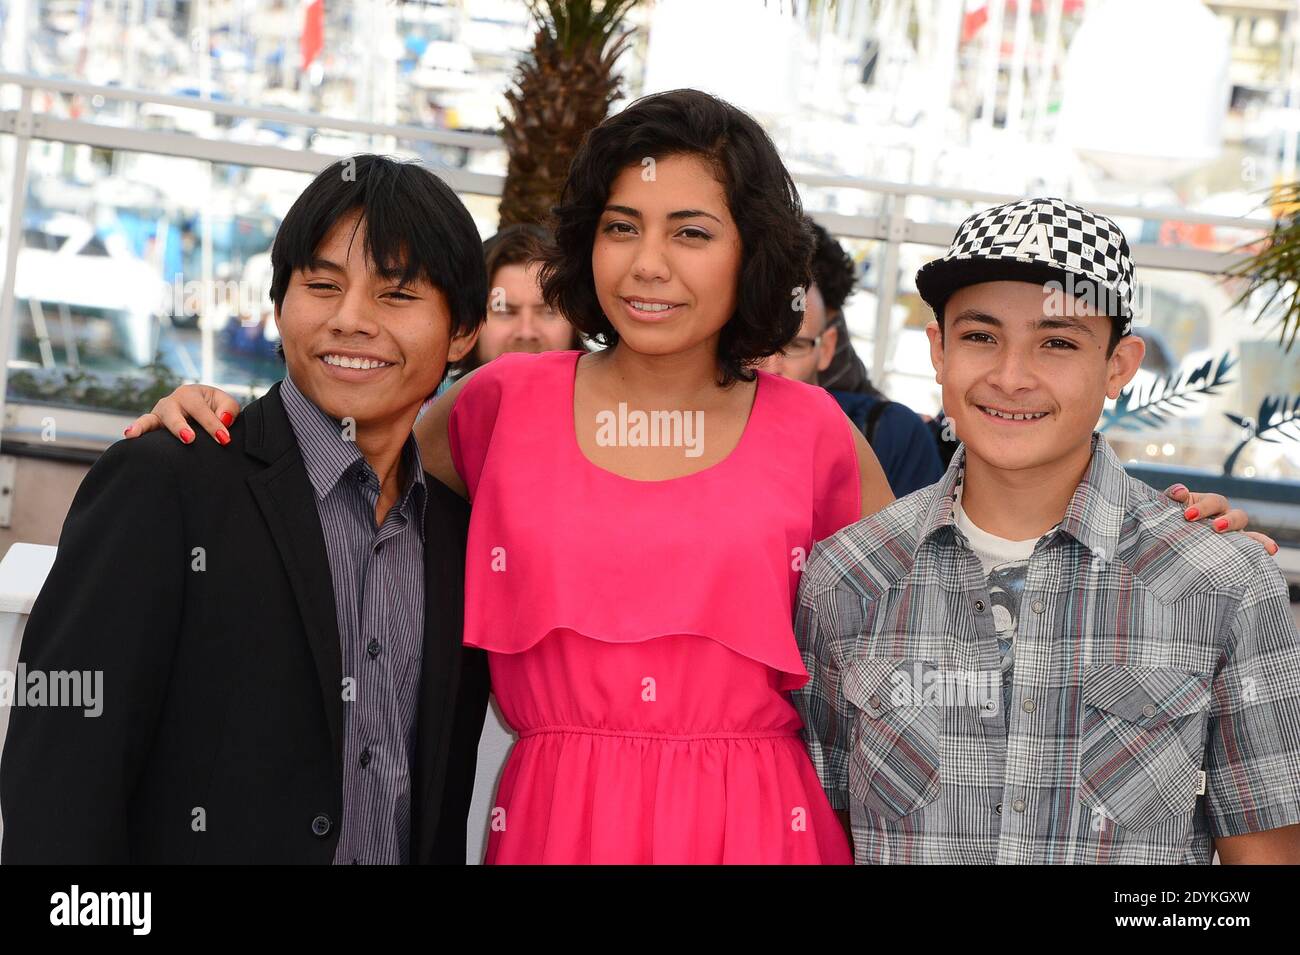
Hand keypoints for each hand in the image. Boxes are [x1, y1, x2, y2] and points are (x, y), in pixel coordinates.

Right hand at [123, 384, 241, 446]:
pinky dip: (135, 430)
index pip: (201, 410)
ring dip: (145, 427)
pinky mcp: (154, 425)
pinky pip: (143, 427)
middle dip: (181, 426)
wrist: (201, 410)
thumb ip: (228, 408)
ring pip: (151, 419)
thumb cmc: (215, 407)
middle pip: (174, 413)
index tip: (224, 439)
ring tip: (135, 434)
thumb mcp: (225, 403)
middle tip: (189, 439)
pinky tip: (128, 435)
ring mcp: (160, 413)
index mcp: (191, 394)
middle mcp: (172, 401)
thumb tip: (223, 420)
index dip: (213, 425)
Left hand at [1164, 483, 1277, 555]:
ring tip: (1249, 543)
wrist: (1166, 540)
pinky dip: (1262, 545)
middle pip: (1234, 514)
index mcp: (1208, 504)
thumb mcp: (1168, 509)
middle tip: (1214, 527)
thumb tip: (1180, 492)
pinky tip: (1271, 550)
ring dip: (1249, 534)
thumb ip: (1172, 498)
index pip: (1212, 501)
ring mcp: (1230, 532)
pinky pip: (1251, 546)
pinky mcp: (1234, 548)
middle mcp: (1223, 516)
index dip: (1202, 507)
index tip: (1187, 515)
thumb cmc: (1169, 521)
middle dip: (1227, 520)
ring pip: (1245, 529)